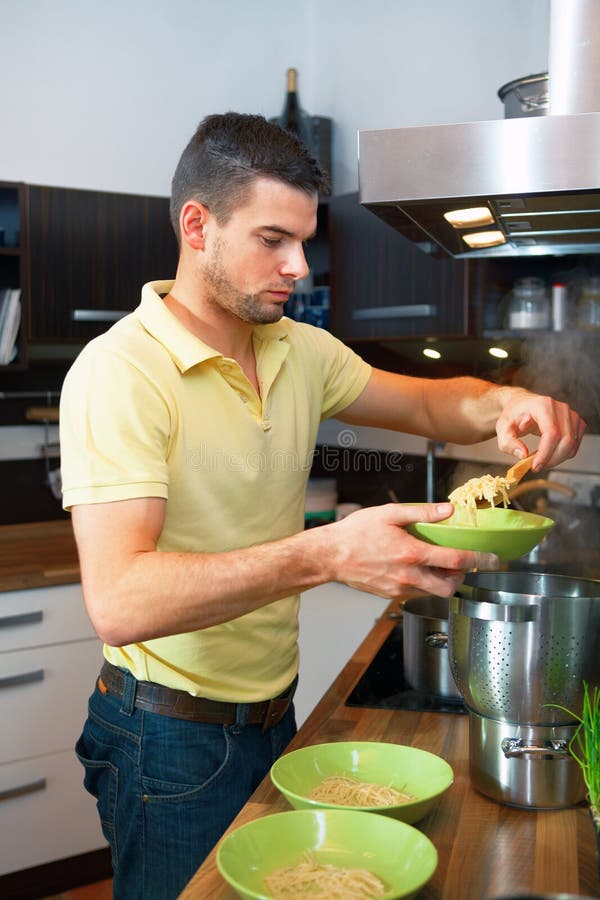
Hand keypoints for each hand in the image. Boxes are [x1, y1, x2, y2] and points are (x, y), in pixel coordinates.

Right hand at [327, 502, 498, 599]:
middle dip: (462, 577)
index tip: (493, 559)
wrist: (329, 556)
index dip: (480, 560)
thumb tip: (448, 510)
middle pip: (449, 587)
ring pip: (433, 592)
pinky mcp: (390, 595)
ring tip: (438, 563)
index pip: (456, 561)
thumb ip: (421, 512)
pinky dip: (424, 582)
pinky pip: (416, 592)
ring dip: (442, 580)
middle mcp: (408, 576)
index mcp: (411, 554)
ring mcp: (399, 589)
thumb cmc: (355, 533)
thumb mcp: (389, 514)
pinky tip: (416, 567)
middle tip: (463, 564)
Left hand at [495, 389, 585, 470]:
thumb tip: (523, 455)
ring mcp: (571, 414)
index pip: (552, 433)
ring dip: (557, 459)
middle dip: (552, 459)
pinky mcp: (576, 422)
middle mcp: (561, 408)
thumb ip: (508, 443)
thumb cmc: (513, 415)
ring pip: (572, 445)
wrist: (521, 405)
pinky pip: (575, 444)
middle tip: (536, 466)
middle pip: (566, 441)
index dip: (545, 453)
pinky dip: (563, 454)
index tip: (535, 466)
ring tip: (541, 459)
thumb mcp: (503, 428)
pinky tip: (550, 453)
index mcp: (543, 405)